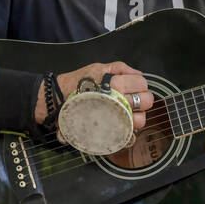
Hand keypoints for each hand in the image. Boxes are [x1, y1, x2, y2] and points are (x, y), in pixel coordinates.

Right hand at [38, 61, 154, 130]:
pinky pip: (129, 136)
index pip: (142, 83)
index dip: (140, 85)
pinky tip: (123, 127)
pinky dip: (130, 133)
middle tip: (133, 101)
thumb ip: (120, 68)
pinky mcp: (109, 132)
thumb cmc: (78, 83)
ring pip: (140, 120)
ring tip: (128, 114)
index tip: (134, 88)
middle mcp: (117, 100)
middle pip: (146, 101)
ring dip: (137, 117)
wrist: (58, 99)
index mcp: (116, 83)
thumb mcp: (99, 67)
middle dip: (143, 100)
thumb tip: (138, 74)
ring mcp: (115, 118)